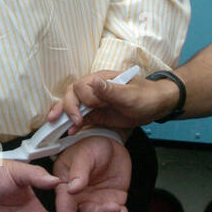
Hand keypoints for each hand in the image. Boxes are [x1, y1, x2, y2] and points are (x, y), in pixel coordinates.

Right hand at [48, 69, 177, 130]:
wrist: (156, 106)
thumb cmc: (145, 96)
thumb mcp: (130, 95)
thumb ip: (111, 90)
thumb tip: (94, 83)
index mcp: (100, 79)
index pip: (81, 86)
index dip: (84, 98)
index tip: (94, 106)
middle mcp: (94, 89)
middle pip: (71, 94)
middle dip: (67, 107)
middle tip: (74, 121)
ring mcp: (94, 102)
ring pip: (72, 105)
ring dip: (63, 114)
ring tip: (55, 124)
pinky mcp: (96, 114)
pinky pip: (80, 118)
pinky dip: (73, 124)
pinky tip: (70, 132)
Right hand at [53, 135, 133, 211]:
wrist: (109, 143)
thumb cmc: (90, 145)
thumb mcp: (84, 153)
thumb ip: (80, 170)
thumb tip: (74, 187)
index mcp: (66, 188)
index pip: (65, 207)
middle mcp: (80, 201)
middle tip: (110, 211)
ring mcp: (97, 205)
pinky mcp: (114, 205)